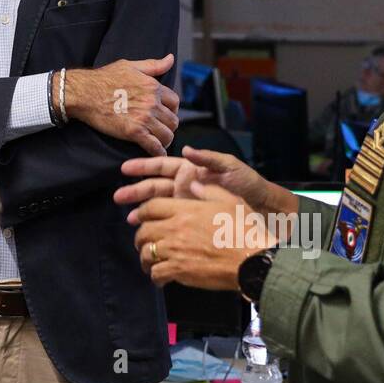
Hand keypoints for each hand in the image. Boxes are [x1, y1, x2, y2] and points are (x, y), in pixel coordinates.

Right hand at [64, 54, 178, 154]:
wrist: (83, 93)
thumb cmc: (103, 78)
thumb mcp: (130, 66)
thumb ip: (153, 65)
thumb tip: (170, 59)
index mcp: (153, 87)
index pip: (175, 102)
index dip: (172, 109)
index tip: (165, 114)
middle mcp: (152, 103)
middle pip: (173, 120)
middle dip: (168, 126)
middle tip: (161, 130)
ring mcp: (144, 118)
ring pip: (167, 134)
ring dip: (164, 139)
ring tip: (158, 141)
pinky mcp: (134, 132)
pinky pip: (154, 146)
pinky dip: (158, 151)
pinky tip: (155, 151)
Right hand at [115, 144, 297, 220]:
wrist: (266, 211)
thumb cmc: (249, 185)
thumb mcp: (231, 167)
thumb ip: (208, 159)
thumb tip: (186, 150)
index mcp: (192, 170)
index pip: (162, 167)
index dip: (143, 167)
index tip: (124, 169)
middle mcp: (187, 186)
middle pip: (155, 187)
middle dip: (135, 191)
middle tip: (117, 198)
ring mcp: (189, 204)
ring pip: (160, 206)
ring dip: (143, 211)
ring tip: (129, 219)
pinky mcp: (193, 221)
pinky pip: (172, 221)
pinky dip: (159, 226)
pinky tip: (149, 232)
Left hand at [128, 183, 275, 289]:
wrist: (253, 260)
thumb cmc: (245, 229)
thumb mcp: (230, 200)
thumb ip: (208, 190)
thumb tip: (192, 183)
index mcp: (185, 209)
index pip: (150, 207)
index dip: (142, 212)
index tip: (140, 218)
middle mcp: (175, 228)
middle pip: (143, 231)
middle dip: (140, 237)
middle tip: (143, 242)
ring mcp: (175, 250)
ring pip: (146, 253)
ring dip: (145, 258)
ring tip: (149, 262)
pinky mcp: (179, 271)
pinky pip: (156, 273)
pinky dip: (155, 276)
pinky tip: (159, 278)